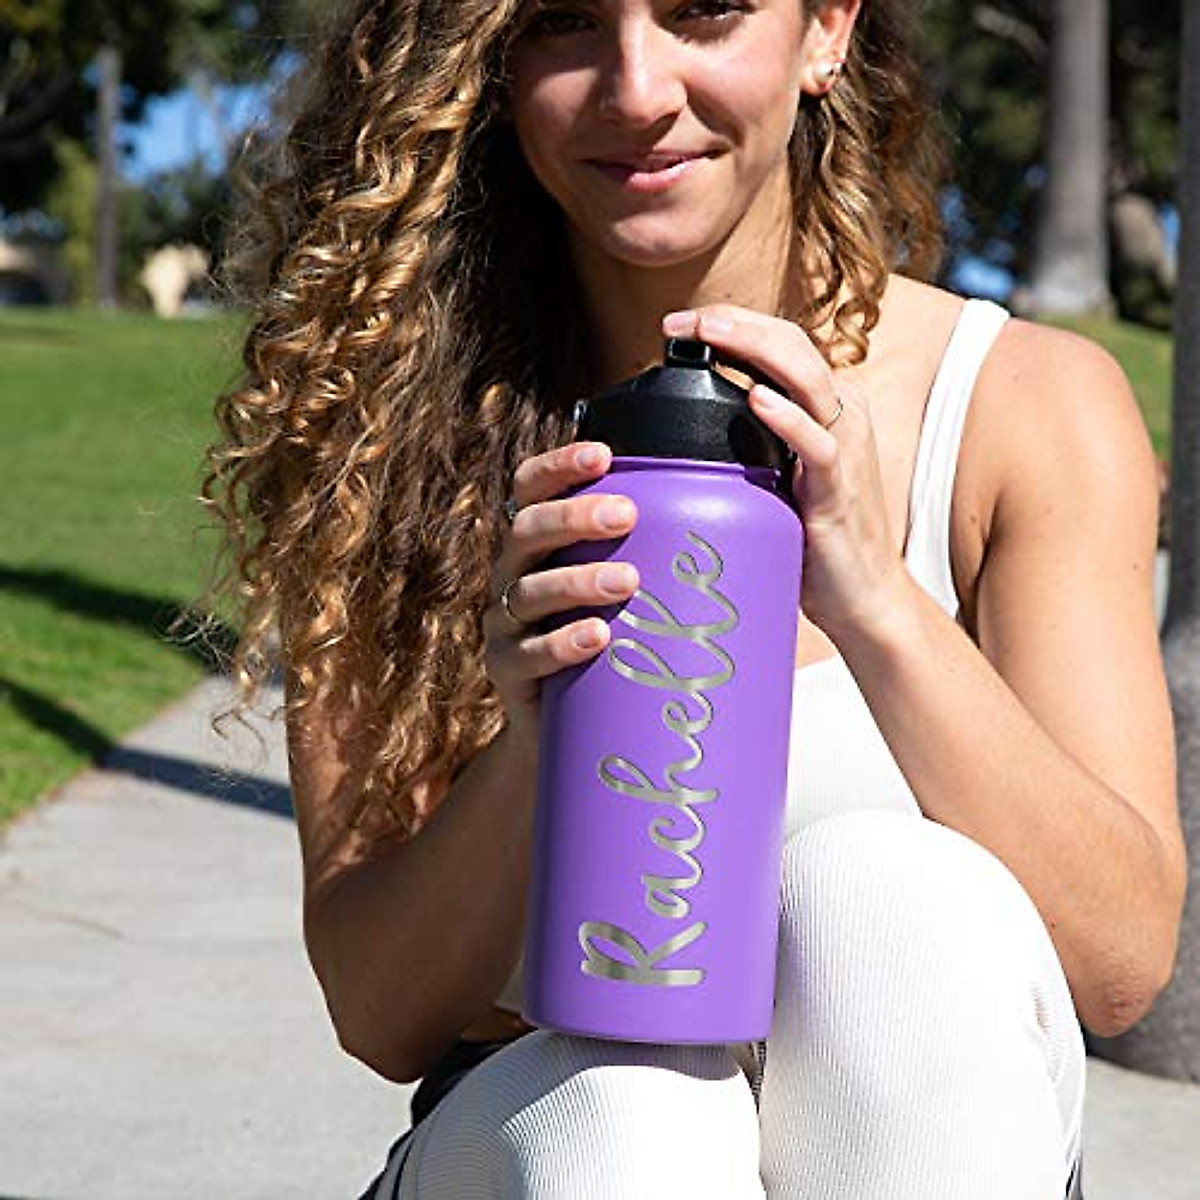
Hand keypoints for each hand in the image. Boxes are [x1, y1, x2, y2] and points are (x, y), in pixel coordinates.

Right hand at [484, 441, 639, 752]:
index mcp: (539, 544)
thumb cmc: (614, 644)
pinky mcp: (507, 671)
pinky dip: (561, 644)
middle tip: (628, 515)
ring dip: (577, 580)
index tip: (602, 454)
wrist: (568, 731)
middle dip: (575, 517)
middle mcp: (514, 574)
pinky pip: (526, 654)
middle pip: (527, 530)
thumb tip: (761, 514)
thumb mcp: (629, 594)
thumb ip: (663, 556)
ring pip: (528, 591)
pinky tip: (597, 638)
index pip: (531, 489)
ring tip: (627, 581)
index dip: (558, 467)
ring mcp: (506, 623)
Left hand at [662, 304, 907, 643]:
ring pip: (807, 377)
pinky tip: (756, 399)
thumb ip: (750, 445)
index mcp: (827, 406)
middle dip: (734, 323)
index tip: (678, 322)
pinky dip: (788, 418)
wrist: (864, 597)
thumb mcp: (779, 477)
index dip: (731, 323)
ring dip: (755, 348)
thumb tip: (682, 432)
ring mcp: (846, 448)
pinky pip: (819, 444)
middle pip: (790, 344)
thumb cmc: (816, 538)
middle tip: (681, 320)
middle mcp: (843, 414)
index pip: (780, 342)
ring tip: (710, 333)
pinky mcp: (841, 488)